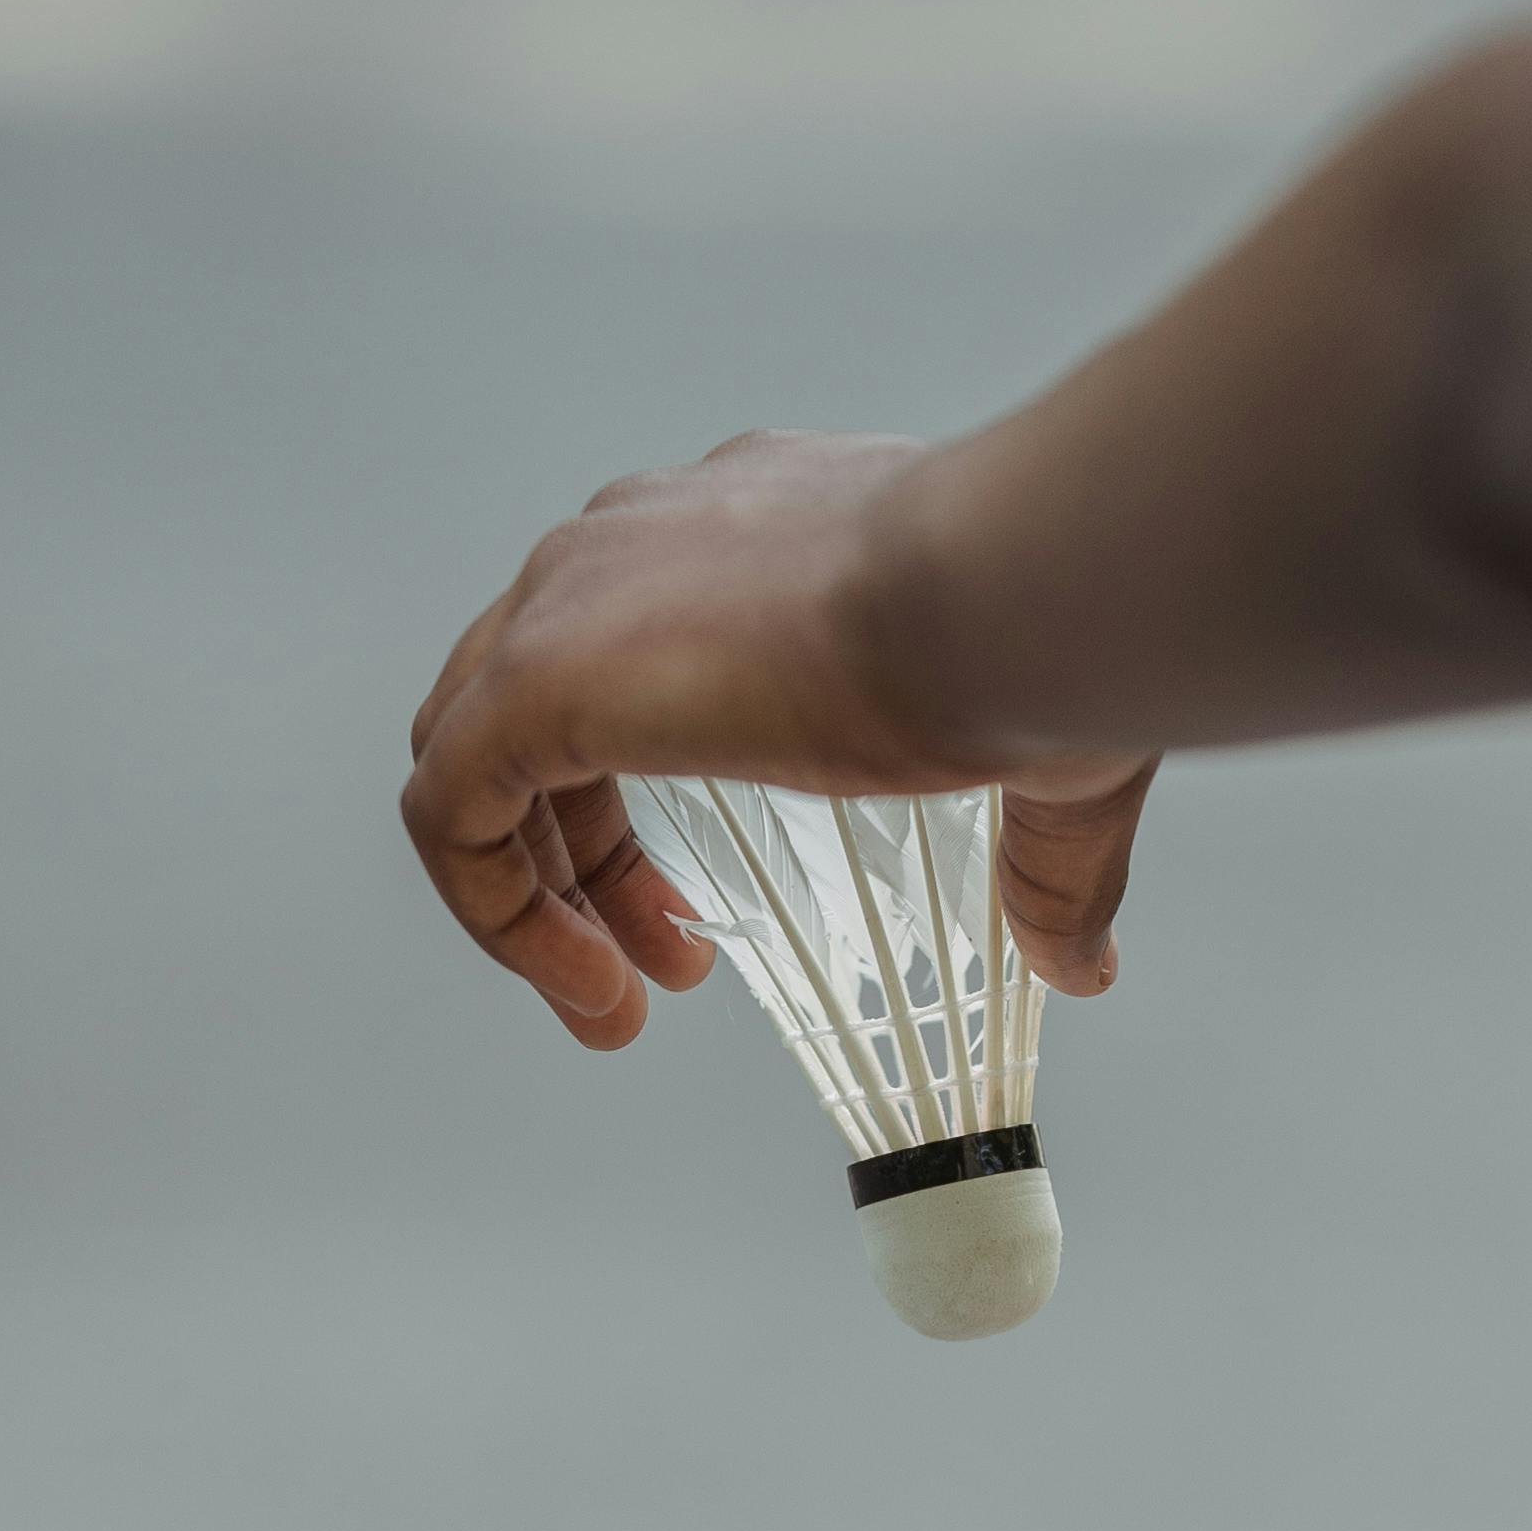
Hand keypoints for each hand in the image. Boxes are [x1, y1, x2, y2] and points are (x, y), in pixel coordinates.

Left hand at [401, 429, 1157, 1050]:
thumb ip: (1045, 862)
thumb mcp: (1055, 764)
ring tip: (612, 999)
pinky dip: (496, 910)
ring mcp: (575, 595)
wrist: (1004, 587)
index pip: (634, 653)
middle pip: (535, 706)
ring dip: (535, 893)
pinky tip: (589, 988)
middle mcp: (639, 539)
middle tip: (662, 961)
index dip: (645, 804)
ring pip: (476, 753)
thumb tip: (1082, 962)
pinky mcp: (537, 672)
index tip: (698, 920)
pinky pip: (449, 808)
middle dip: (586, 853)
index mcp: (743, 531)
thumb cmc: (1039, 638)